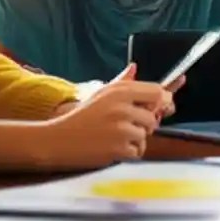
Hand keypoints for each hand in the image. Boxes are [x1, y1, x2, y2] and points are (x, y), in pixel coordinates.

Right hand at [38, 64, 174, 169]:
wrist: (56, 139)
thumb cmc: (80, 117)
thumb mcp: (100, 94)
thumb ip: (122, 82)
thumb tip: (135, 66)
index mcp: (120, 91)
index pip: (157, 92)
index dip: (162, 101)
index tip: (159, 108)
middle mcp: (122, 107)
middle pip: (153, 118)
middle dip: (144, 126)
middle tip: (125, 128)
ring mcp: (120, 128)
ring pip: (145, 136)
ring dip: (135, 141)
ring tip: (115, 138)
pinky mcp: (118, 148)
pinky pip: (137, 152)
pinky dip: (128, 154)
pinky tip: (112, 149)